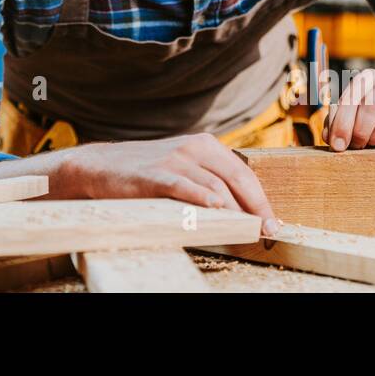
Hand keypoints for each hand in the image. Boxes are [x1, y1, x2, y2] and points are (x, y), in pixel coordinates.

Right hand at [20, 134, 279, 235]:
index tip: (273, 222)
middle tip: (267, 230)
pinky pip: (183, 185)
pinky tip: (215, 208)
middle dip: (256, 206)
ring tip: (248, 228)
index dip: (261, 199)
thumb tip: (242, 210)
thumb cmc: (146, 174)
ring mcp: (174, 159)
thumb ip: (210, 181)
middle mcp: (194, 148)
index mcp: (206, 146)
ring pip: (215, 184)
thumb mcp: (184, 169)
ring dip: (235, 209)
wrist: (101, 167)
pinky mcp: (155, 174)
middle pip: (237, 178)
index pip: (244, 173)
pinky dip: (201, 197)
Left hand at [325, 69, 374, 150]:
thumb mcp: (353, 115)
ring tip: (370, 142)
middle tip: (355, 146)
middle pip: (370, 107)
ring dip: (374, 138)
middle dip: (358, 132)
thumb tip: (328, 136)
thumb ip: (337, 122)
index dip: (341, 123)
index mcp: (368, 78)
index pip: (351, 98)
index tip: (336, 145)